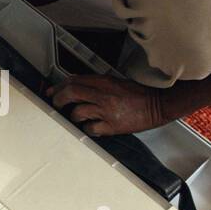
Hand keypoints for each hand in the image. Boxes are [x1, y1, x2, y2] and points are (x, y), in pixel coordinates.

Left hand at [47, 74, 165, 135]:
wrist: (157, 105)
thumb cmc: (138, 94)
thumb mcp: (116, 82)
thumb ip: (97, 84)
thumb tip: (76, 88)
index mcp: (104, 81)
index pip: (74, 80)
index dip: (60, 86)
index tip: (53, 92)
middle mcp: (103, 94)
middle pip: (71, 93)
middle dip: (59, 99)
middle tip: (57, 105)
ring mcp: (107, 111)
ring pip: (77, 113)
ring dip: (74, 116)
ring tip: (78, 118)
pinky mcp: (112, 126)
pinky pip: (91, 129)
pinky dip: (88, 129)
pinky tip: (92, 127)